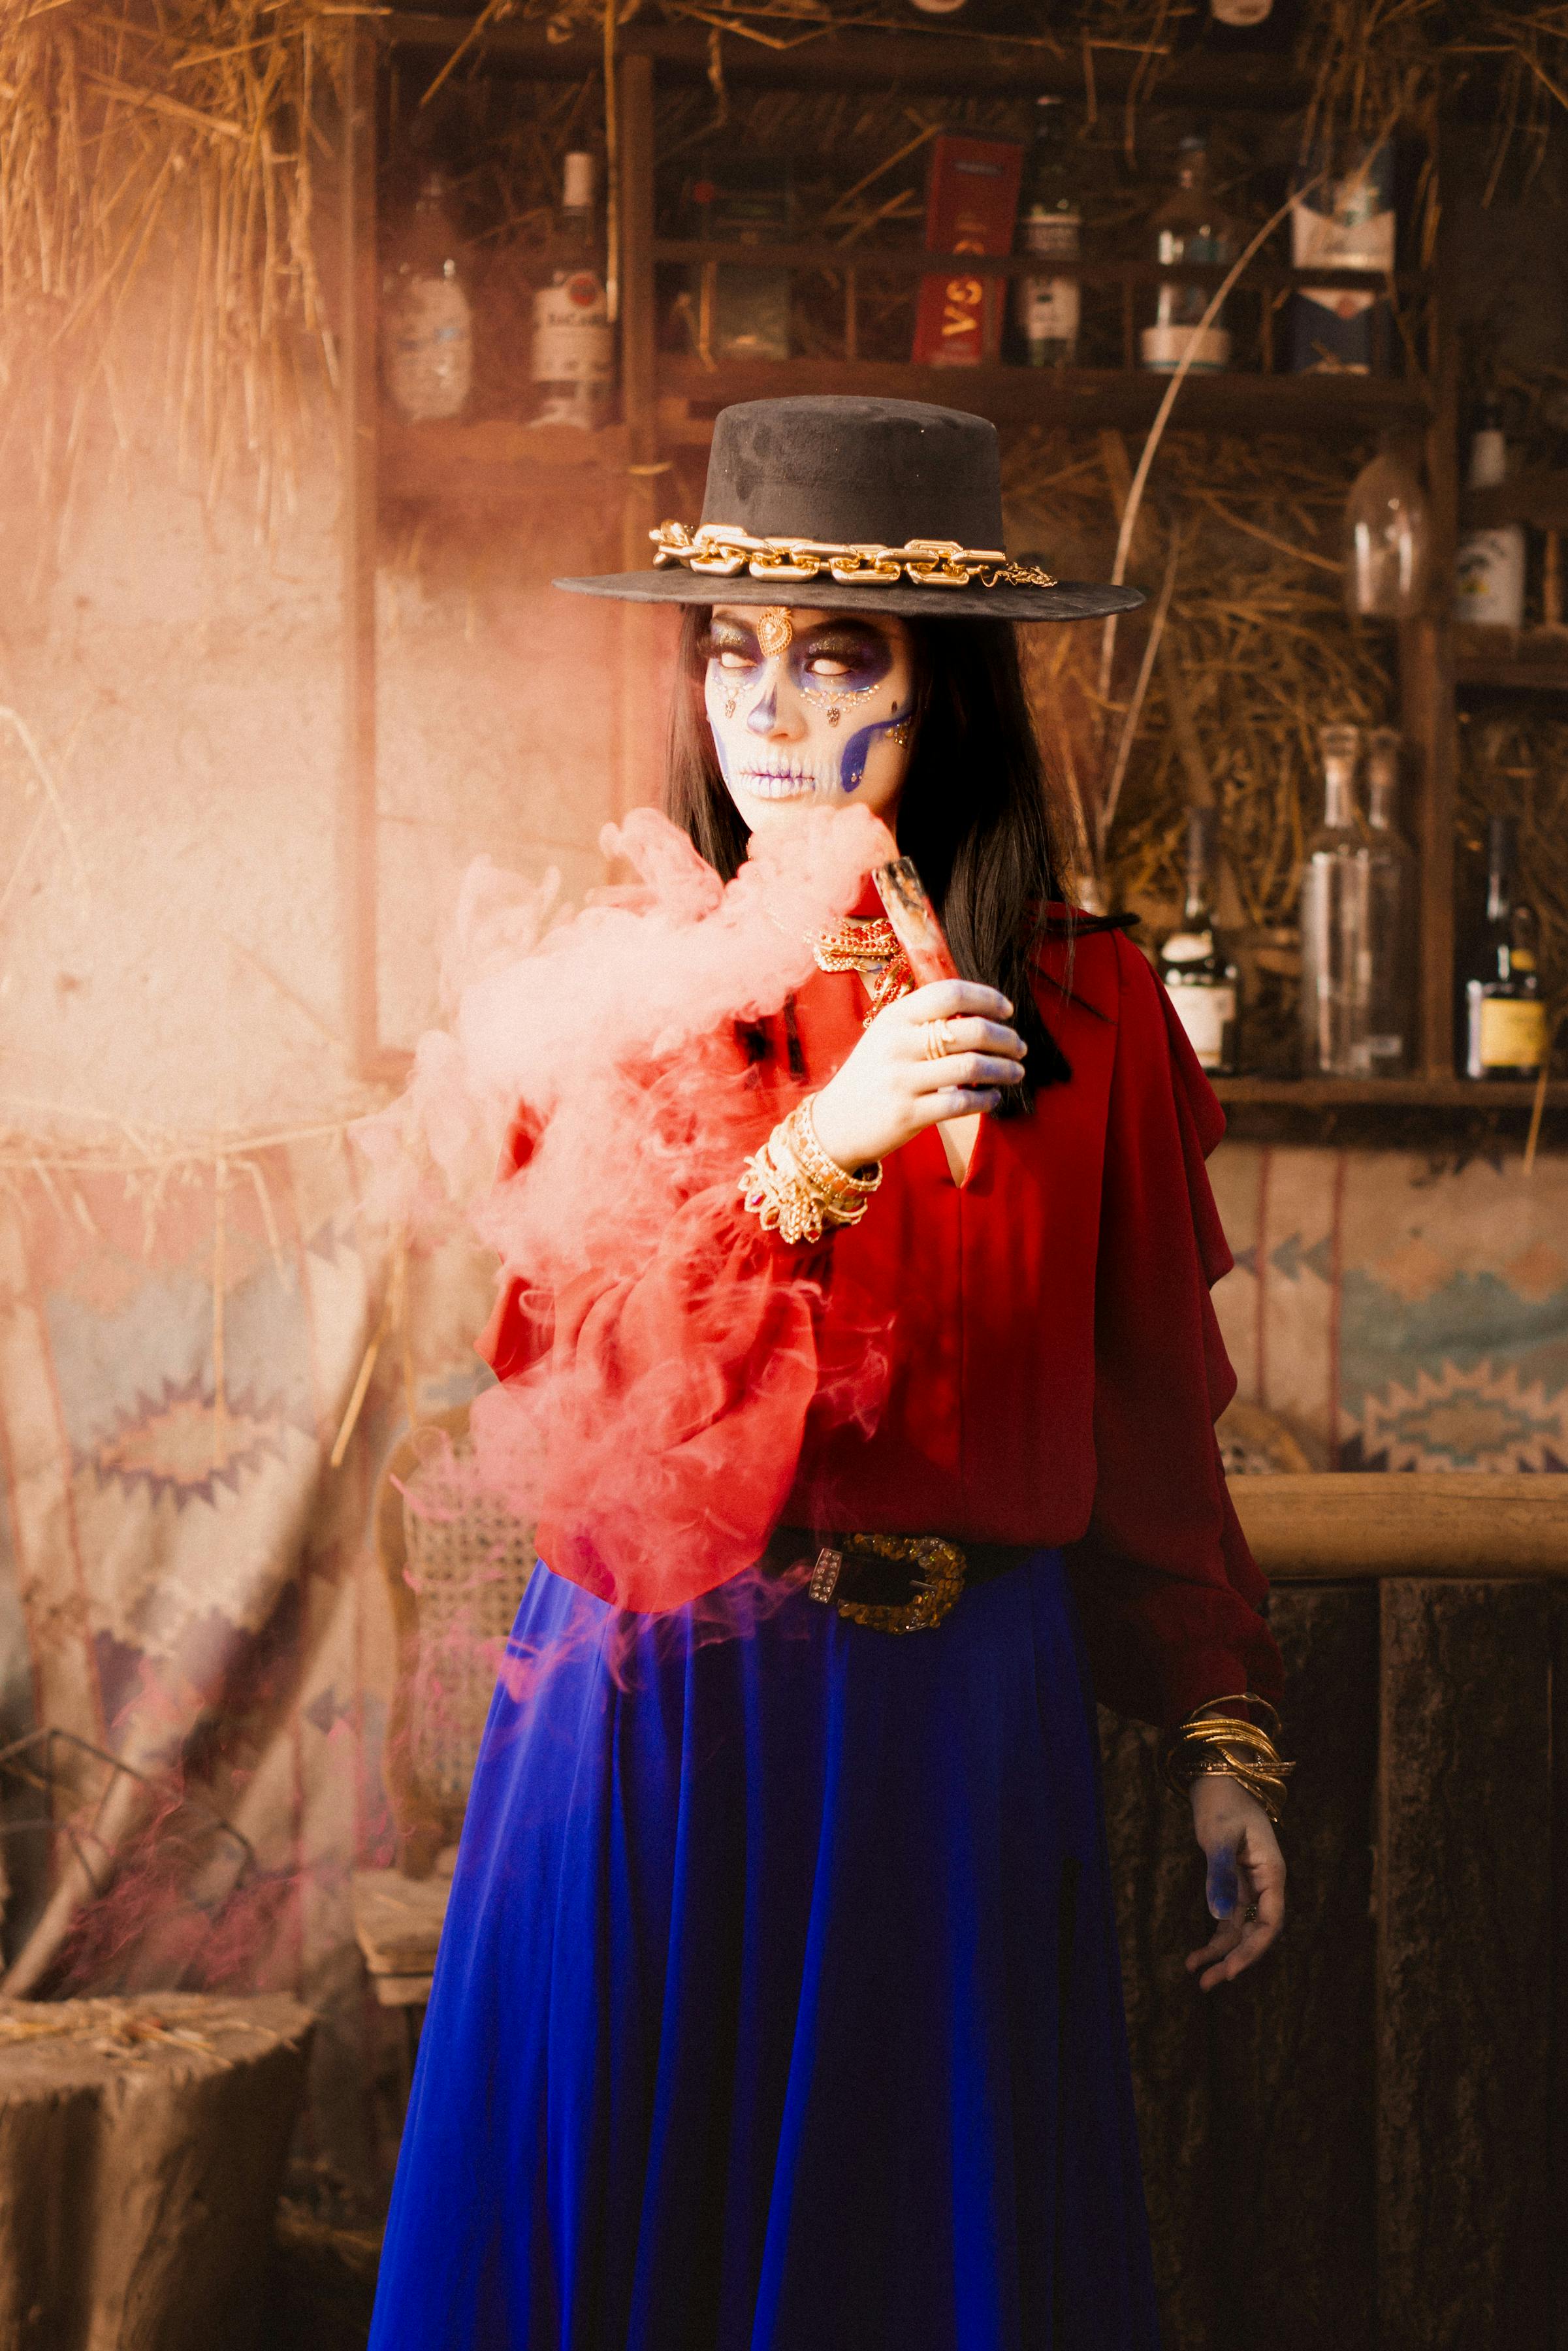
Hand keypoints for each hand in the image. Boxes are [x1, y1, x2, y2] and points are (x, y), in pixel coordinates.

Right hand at [809, 980, 1025, 1169]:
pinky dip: (987, 1099)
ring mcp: (901, 1080)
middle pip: (970, 1030)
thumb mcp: (886, 1037)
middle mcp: (897, 1044)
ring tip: (1016, 1072)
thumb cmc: (871, 1076)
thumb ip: (924, 1021)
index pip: (950, 993)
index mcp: (894, 1017)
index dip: (986, 998)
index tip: (1007, 1010)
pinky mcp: (908, 1115)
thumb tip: (980, 1011)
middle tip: (1020, 1047)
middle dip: (1005, 1038)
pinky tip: (994, 1097)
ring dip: (1004, 1069)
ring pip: (972, 1067)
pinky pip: (961, 1103)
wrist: (835, 1124)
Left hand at [1184, 1773, 1285, 1991]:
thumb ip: (1219, 1874)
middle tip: (1209, 1984)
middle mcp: (1266, 1885)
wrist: (1218, 1780)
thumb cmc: (1222, 1803)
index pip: (1270, 1922)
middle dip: (1235, 1959)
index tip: (1233, 1970)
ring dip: (1222, 1955)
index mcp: (1272, 1874)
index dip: (1254, 1949)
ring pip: (1241, 1931)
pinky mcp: (1234, 1886)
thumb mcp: (1219, 1836)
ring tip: (1197, 1977)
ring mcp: (1250, 1887)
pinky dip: (1214, 1938)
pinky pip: (1228, 1920)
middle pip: (1256, 1933)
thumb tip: (1219, 1916)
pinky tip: (1195, 1958)